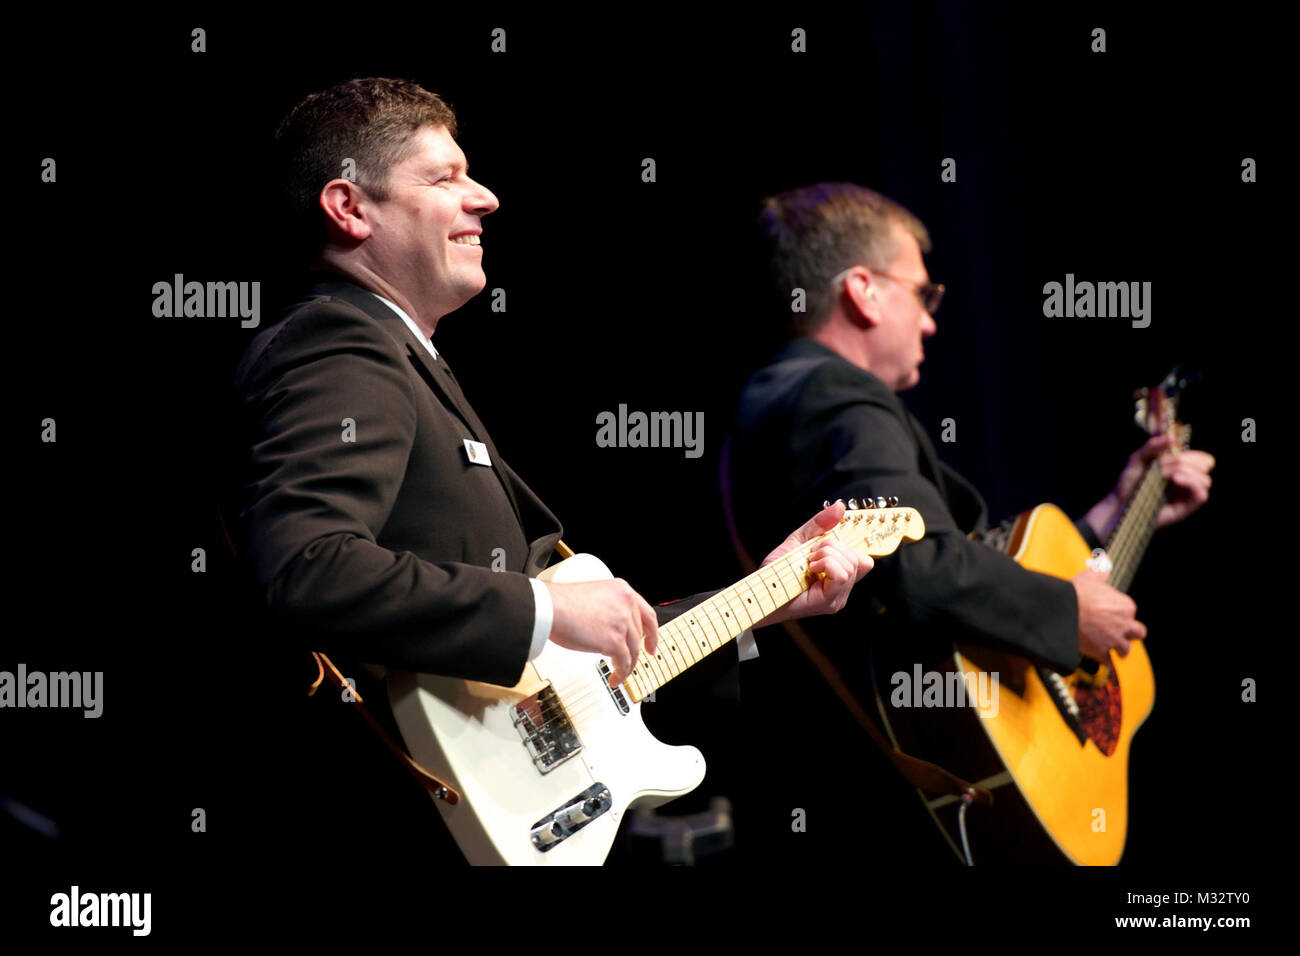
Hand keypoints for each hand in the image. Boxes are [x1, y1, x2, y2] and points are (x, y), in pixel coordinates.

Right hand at [545, 579, 658, 685]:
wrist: (549, 608)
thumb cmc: (560, 603)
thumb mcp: (593, 596)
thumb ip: (608, 609)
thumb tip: (611, 629)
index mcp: (622, 591)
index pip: (646, 614)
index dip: (651, 632)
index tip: (651, 643)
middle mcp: (626, 605)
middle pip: (640, 635)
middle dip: (637, 652)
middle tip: (632, 662)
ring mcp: (622, 623)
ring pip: (633, 650)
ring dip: (627, 666)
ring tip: (619, 674)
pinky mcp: (614, 641)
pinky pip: (624, 662)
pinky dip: (621, 673)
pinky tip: (615, 677)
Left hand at [753, 500, 873, 627]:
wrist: (759, 590)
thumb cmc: (776, 571)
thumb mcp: (800, 539)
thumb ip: (820, 524)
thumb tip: (840, 506)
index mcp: (839, 576)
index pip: (865, 561)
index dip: (850, 547)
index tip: (826, 542)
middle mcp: (842, 590)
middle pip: (859, 560)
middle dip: (833, 547)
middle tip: (811, 554)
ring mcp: (837, 598)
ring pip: (850, 565)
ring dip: (826, 555)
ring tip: (808, 562)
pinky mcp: (829, 602)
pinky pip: (841, 575)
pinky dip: (826, 564)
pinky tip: (810, 568)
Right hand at [1072, 568, 1145, 661]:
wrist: (1063, 611)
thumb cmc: (1077, 592)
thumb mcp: (1090, 577)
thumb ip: (1101, 572)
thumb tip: (1104, 562)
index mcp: (1125, 605)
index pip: (1130, 611)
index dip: (1120, 612)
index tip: (1110, 612)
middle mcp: (1124, 624)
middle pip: (1138, 632)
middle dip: (1130, 634)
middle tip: (1118, 632)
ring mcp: (1114, 640)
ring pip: (1125, 650)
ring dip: (1119, 649)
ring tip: (1111, 648)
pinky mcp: (1102, 652)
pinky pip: (1109, 663)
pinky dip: (1106, 663)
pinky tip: (1101, 661)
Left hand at [1086, 434, 1214, 537]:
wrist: (1120, 503)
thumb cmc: (1129, 483)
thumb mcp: (1138, 459)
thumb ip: (1153, 446)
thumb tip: (1172, 437)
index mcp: (1179, 469)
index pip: (1201, 459)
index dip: (1194, 454)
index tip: (1176, 454)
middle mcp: (1186, 481)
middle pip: (1205, 466)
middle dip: (1186, 461)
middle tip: (1165, 465)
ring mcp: (1186, 495)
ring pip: (1205, 480)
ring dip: (1186, 472)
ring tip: (1166, 475)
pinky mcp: (1185, 508)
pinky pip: (1201, 495)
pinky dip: (1192, 484)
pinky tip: (1176, 480)